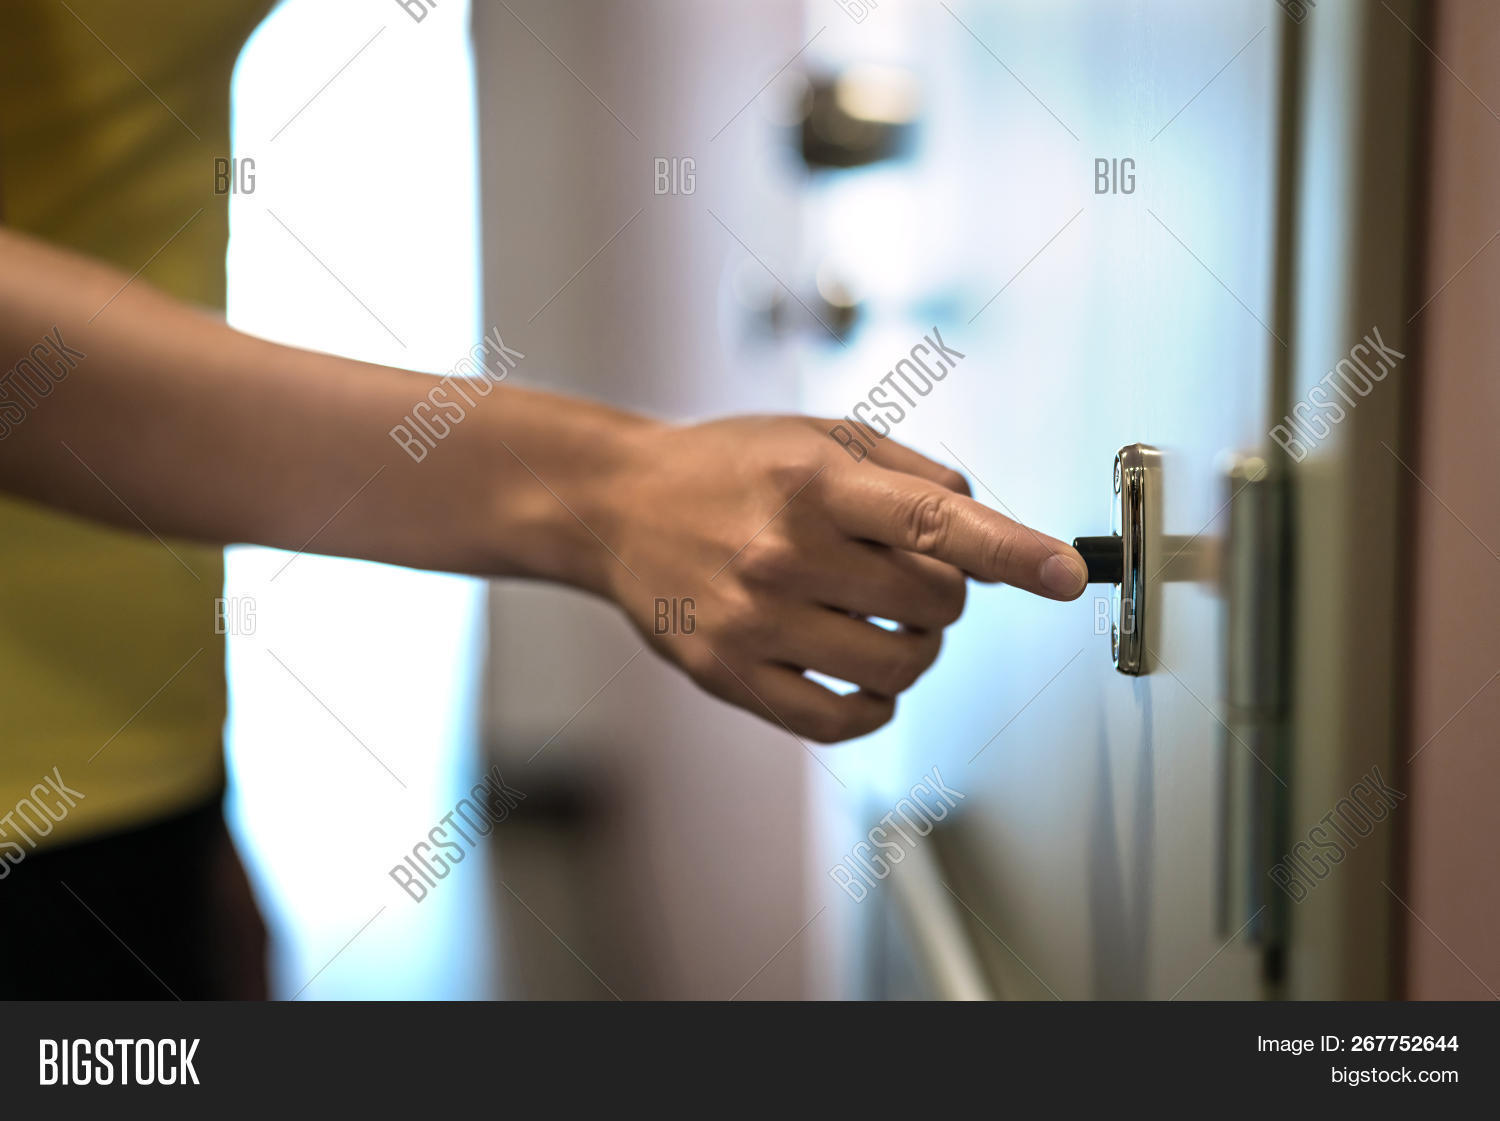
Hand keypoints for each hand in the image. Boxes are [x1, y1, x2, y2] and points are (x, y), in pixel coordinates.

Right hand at [602, 416, 1086, 742]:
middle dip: (947, 592)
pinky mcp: (732, 676)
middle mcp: (782, 553)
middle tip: (912, 575)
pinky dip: (877, 703)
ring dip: (919, 648)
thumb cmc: (730, 467)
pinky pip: (842, 720)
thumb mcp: (818, 436)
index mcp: (812, 482)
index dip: (1010, 550)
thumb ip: (911, 474)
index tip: (1066, 575)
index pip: (932, 521)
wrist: (618, 507)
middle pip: (932, 602)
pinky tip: (866, 673)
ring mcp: (754, 622)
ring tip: (887, 620)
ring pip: (899, 666)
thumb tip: (988, 526)